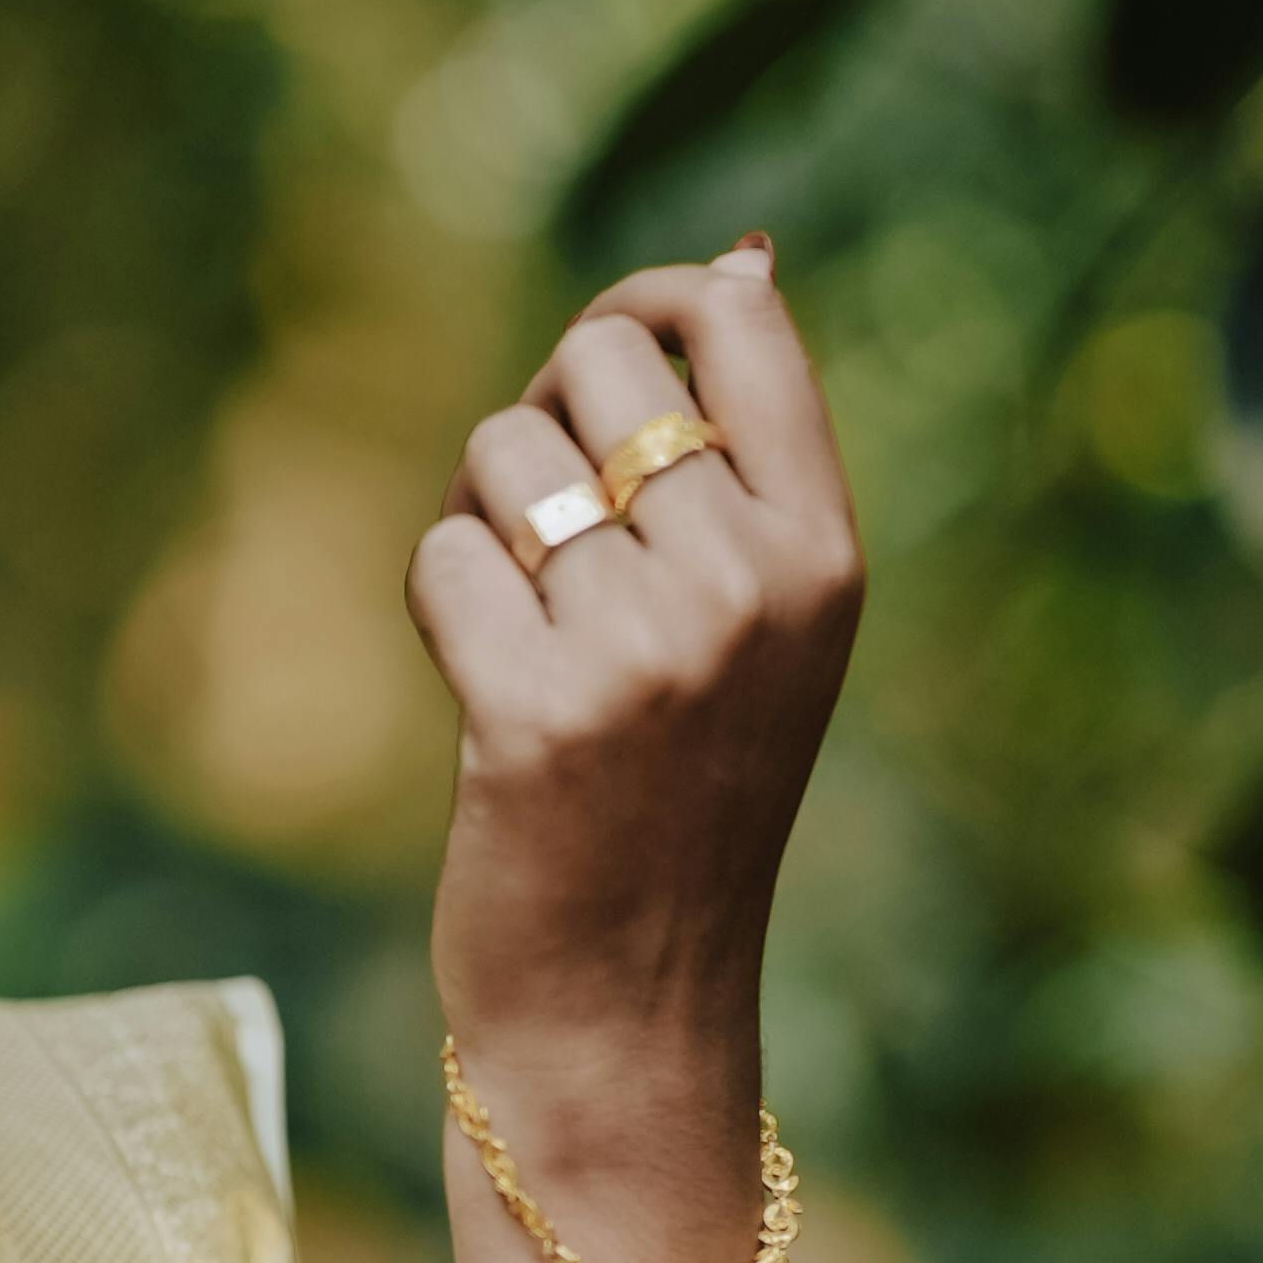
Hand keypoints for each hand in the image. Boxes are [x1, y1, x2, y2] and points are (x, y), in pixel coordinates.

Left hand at [411, 239, 861, 1102]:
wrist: (630, 1005)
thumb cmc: (679, 795)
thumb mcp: (762, 620)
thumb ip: (745, 456)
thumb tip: (742, 257)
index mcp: (826, 553)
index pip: (742, 320)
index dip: (649, 301)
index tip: (607, 366)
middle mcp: (753, 587)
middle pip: (598, 365)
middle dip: (542, 416)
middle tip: (547, 527)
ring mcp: (650, 651)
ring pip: (503, 457)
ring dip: (480, 519)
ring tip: (521, 622)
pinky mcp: (539, 713)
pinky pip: (443, 555)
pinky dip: (436, 605)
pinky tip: (480, 689)